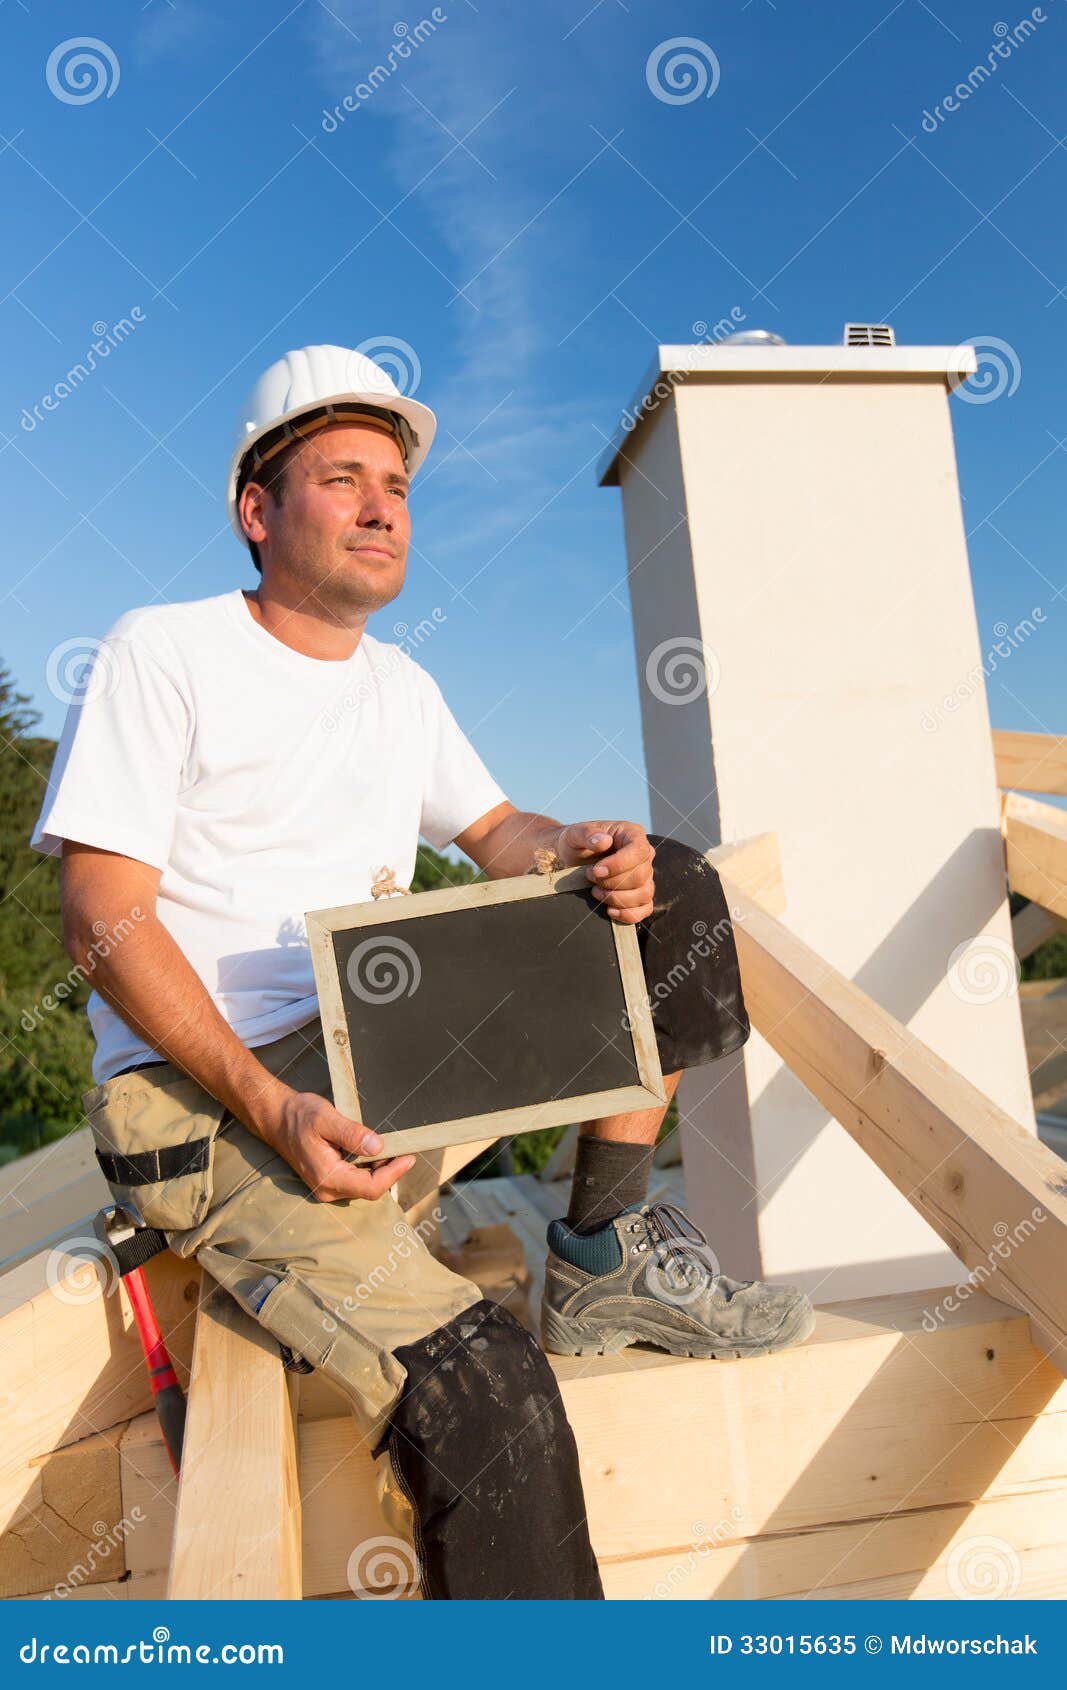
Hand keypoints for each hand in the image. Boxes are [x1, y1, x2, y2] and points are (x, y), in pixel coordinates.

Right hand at [257, 1087, 414, 1202]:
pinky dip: (369, 1167)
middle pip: (370, 1188)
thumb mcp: (327, 1118)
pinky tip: (372, 1150)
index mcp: (327, 1176)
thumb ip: (352, 1134)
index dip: (394, 1174)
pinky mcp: (328, 1181)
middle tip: (404, 1148)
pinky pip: (355, 1180)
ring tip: (390, 1146)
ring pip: (364, 1185)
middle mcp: (327, 1189)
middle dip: (390, 1170)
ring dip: (380, 1168)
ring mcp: (327, 1187)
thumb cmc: (299, 1116)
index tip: (409, 1157)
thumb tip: (378, 1147)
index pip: (370, 1187)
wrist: (277, 1118)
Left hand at [556, 820, 655, 923]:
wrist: (569, 859)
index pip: (639, 851)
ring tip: (595, 892)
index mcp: (632, 834)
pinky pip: (645, 909)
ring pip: (644, 893)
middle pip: (640, 876)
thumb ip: (587, 834)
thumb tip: (604, 841)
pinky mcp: (639, 895)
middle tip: (590, 878)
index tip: (596, 871)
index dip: (619, 865)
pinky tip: (610, 911)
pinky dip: (629, 914)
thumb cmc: (574, 843)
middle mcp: (643, 855)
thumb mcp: (574, 834)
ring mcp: (644, 876)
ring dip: (617, 898)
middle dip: (612, 883)